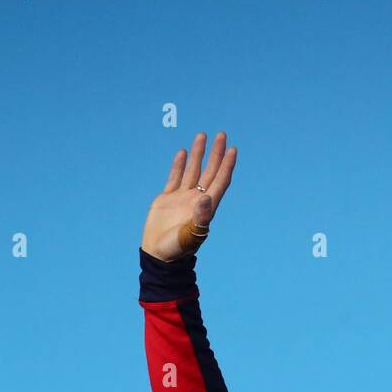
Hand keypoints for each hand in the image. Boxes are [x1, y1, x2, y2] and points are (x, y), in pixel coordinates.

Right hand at [141, 130, 236, 261]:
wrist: (158, 256)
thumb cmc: (176, 250)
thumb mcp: (189, 237)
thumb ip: (199, 219)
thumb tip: (206, 198)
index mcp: (205, 208)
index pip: (220, 182)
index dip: (227, 166)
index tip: (233, 149)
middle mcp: (196, 200)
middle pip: (209, 172)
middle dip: (216, 154)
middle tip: (222, 135)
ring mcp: (182, 198)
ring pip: (193, 171)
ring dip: (198, 154)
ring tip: (202, 136)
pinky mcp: (167, 199)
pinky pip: (175, 177)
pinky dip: (179, 165)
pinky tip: (183, 152)